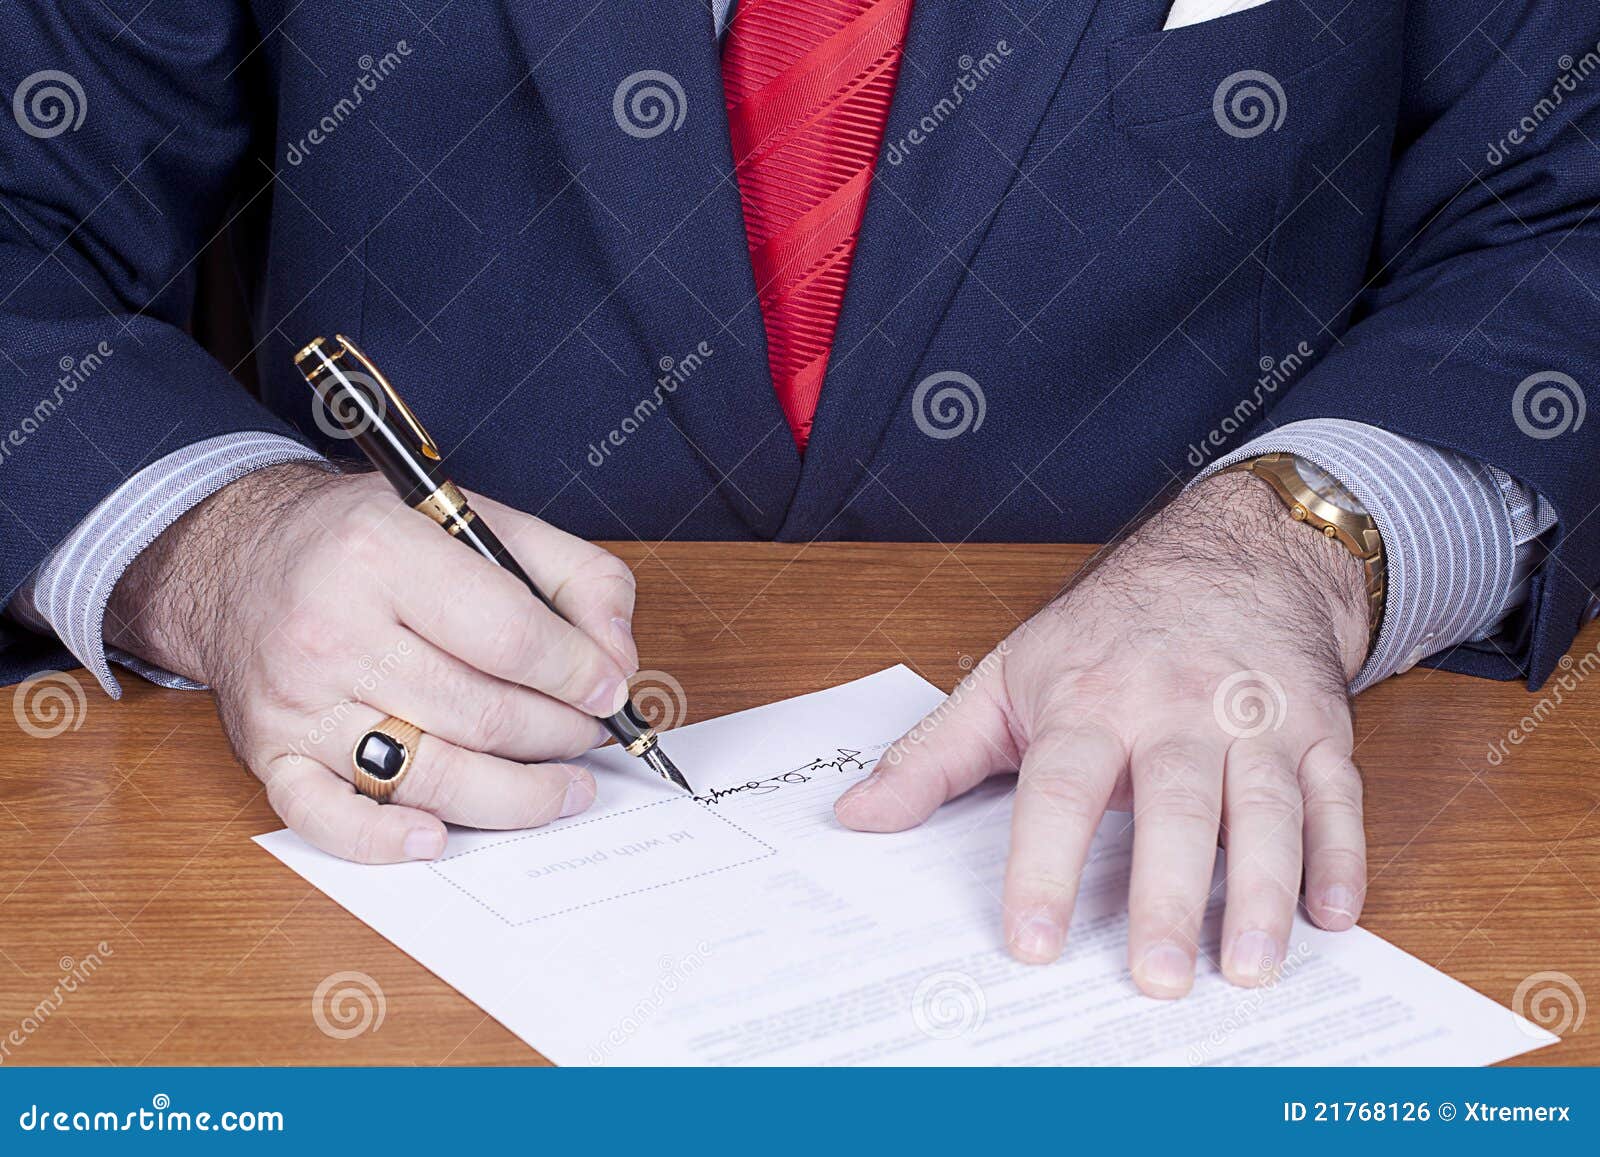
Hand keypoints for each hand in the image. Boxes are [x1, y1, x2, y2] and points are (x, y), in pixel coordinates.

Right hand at [108, 463, 639, 862]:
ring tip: (564, 788)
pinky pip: (328, 819)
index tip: (610, 689)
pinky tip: (440, 836)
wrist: (237, 557)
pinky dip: (387, 840)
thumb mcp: (474, 519)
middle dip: (559, 734)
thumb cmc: (367, 541)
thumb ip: (571, 572)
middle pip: (481, 713)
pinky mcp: (268, 753)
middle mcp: (329, 628)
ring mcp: (296, 700)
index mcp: (381, 553)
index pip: (510, 636)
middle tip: (590, 733)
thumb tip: (617, 657)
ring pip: (430, 774)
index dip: (578, 673)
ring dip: (516, 796)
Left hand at [835, 471, 1370, 996]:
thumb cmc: (1108, 631)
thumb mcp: (1009, 677)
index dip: (1044, 866)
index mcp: (1091, 702)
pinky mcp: (1316, 732)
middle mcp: (1175, 711)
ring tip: (1251, 968)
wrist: (1231, 556)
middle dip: (1170, 895)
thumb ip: (934, 755)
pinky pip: (1337, 796)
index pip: (1061, 789)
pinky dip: (1341, 856)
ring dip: (1263, 892)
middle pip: (1174, 806)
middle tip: (1158, 979)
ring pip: (1265, 809)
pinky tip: (1334, 917)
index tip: (1031, 941)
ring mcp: (1253, 722)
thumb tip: (856, 817)